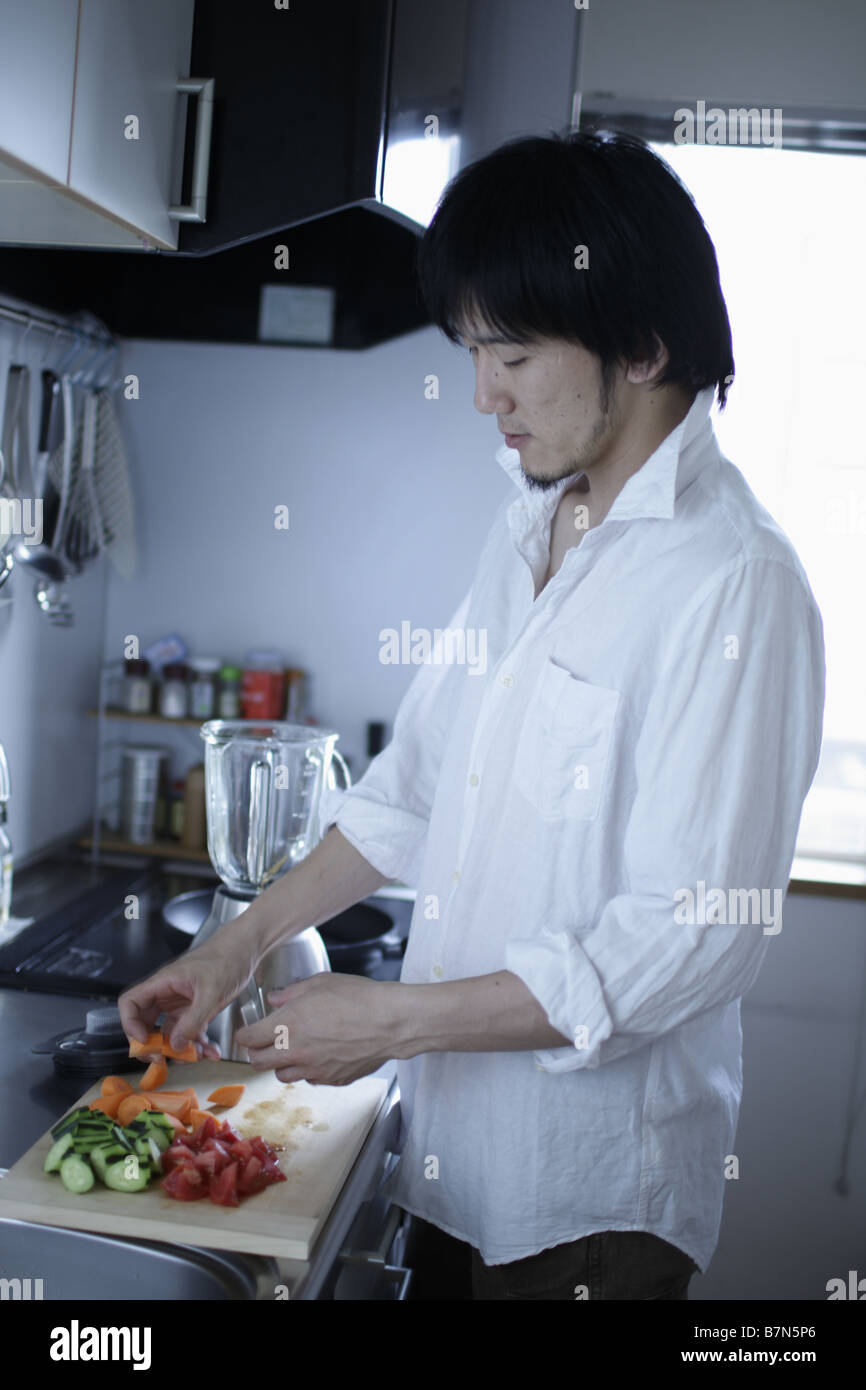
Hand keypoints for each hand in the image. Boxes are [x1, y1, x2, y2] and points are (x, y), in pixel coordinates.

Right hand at [118, 932, 260, 1058]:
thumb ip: (193, 1020)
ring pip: (170, 1032)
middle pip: (145, 1023)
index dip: (130, 1024)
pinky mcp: (195, 1009)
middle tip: (163, 1058)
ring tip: (198, 1055)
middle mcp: (167, 994)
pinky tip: (212, 1050)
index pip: (131, 1003)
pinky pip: (189, 1032)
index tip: (144, 1041)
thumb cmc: (227, 958)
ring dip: (181, 1048)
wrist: (245, 950)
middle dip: (153, 1044)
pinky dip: (198, 1044)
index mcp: (163, 982)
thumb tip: (176, 1045)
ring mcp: (180, 1003)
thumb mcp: (211, 992)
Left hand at [235, 974, 402, 1085]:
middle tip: (266, 1042)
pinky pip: (310, 1079)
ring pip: (282, 1076)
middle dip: (258, 1052)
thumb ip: (292, 993)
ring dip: (283, 1064)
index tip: (249, 1032)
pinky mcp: (331, 1079)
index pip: (248, 1039)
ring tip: (296, 1048)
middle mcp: (295, 1051)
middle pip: (258, 1063)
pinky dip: (309, 1070)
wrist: (391, 1022)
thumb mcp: (321, 983)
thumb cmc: (359, 998)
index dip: (246, 1034)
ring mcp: (313, 1069)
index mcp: (288, 1025)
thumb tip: (275, 999)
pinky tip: (321, 1054)